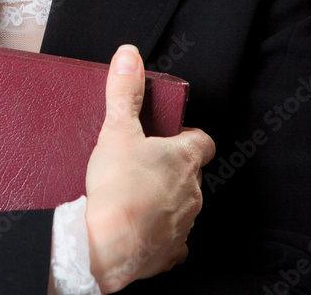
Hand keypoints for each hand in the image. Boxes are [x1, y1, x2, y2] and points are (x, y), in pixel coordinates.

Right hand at [85, 45, 214, 292]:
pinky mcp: (169, 253)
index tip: (171, 133)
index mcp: (183, 160)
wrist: (107, 247)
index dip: (188, 134)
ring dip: (165, 198)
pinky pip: (172, 241)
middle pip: (191, 173)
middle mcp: (191, 193)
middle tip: (144, 160)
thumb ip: (124, 91)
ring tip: (136, 192)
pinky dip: (160, 233)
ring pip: (182, 205)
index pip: (204, 141)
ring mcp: (183, 225)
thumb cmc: (117, 190)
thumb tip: (130, 56)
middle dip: (172, 166)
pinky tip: (139, 226)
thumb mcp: (117, 129)